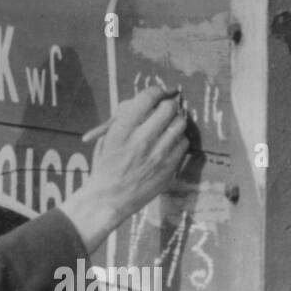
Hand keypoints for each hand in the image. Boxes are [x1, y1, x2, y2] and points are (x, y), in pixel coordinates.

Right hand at [59, 86, 188, 252]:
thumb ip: (125, 118)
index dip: (155, 91)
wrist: (109, 199)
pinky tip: (168, 143)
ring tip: (167, 125)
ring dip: (175, 121)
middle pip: (168, 108)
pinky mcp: (169, 169)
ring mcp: (158, 156)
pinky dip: (178, 140)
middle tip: (164, 108)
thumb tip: (147, 100)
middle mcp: (142, 141)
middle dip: (167, 104)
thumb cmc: (106, 164)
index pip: (147, 98)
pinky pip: (184, 144)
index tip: (156, 93)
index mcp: (122, 131)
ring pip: (180, 124)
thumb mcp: (107, 137)